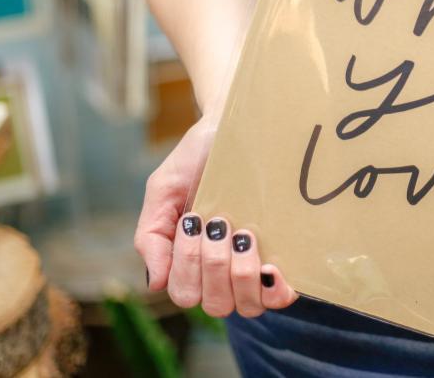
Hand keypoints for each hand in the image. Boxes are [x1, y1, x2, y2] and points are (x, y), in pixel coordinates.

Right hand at [134, 117, 296, 315]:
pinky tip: (272, 267)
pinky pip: (279, 297)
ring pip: (246, 306)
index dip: (190, 266)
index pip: (185, 294)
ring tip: (246, 235)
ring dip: (242, 273)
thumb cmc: (195, 159)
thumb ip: (150, 235)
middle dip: (214, 265)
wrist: (234, 128)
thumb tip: (154, 284)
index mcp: (189, 261)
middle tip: (220, 222)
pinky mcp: (283, 258)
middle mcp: (220, 271)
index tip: (196, 221)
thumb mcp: (163, 190)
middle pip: (215, 304)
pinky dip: (276, 290)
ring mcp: (252, 267)